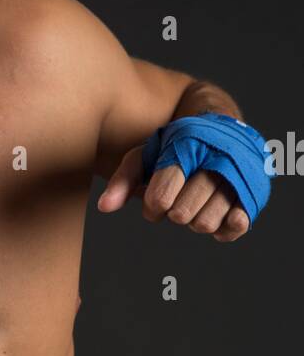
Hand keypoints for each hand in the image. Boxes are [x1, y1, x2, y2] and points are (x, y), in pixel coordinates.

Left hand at [97, 144, 250, 241]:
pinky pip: (236, 225)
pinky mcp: (251, 196)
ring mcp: (235, 181)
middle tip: (177, 199)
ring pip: (205, 224)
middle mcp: (214, 165)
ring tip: (198, 201)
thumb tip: (104, 207)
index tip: (155, 199)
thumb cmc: (177, 147)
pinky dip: (226, 227)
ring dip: (195, 220)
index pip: (161, 197)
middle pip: (181, 215)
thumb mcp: (147, 154)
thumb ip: (124, 178)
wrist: (221, 128)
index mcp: (186, 151)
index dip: (153, 205)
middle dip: (173, 213)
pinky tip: (222, 216)